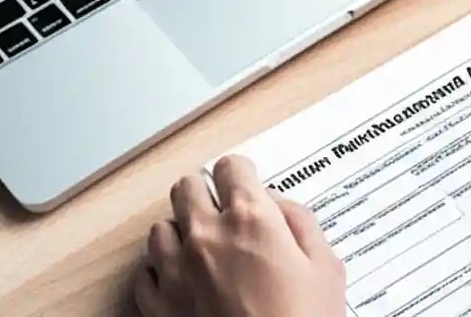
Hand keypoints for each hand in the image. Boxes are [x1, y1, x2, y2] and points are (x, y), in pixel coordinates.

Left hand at [134, 155, 345, 316]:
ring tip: (202, 249)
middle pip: (187, 187)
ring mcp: (176, 271)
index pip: (232, 167)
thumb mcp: (326, 266)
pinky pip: (144, 273)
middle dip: (206, 194)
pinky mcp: (158, 306)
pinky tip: (182, 281)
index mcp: (251, 220)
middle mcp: (207, 237)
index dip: (242, 174)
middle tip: (223, 213)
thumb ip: (301, 223)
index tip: (246, 184)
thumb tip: (279, 205)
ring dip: (180, 232)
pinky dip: (160, 273)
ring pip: (160, 228)